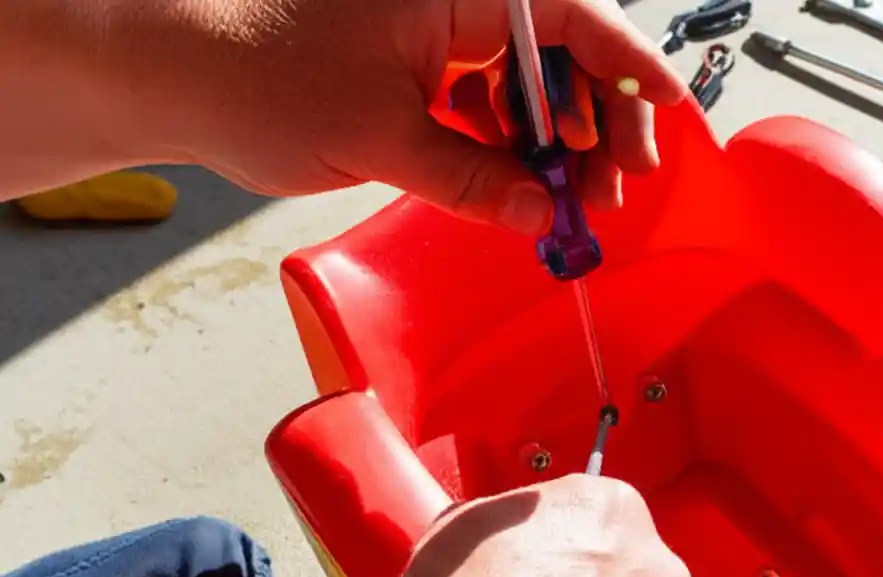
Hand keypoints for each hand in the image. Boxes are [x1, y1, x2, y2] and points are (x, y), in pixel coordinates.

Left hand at [52, 0, 685, 230]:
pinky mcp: (423, 58)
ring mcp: (440, 24)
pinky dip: (514, 140)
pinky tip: (519, 179)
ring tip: (573, 197)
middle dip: (600, 116)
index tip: (670, 116)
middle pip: (565, 46)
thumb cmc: (258, 78)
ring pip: (533, 75)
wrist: (174, 75)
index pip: (573, 15)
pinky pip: (492, 94)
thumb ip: (474, 178)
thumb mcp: (380, 139)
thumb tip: (545, 213)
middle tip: (618, 184)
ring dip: (561, 137)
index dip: (632, 66)